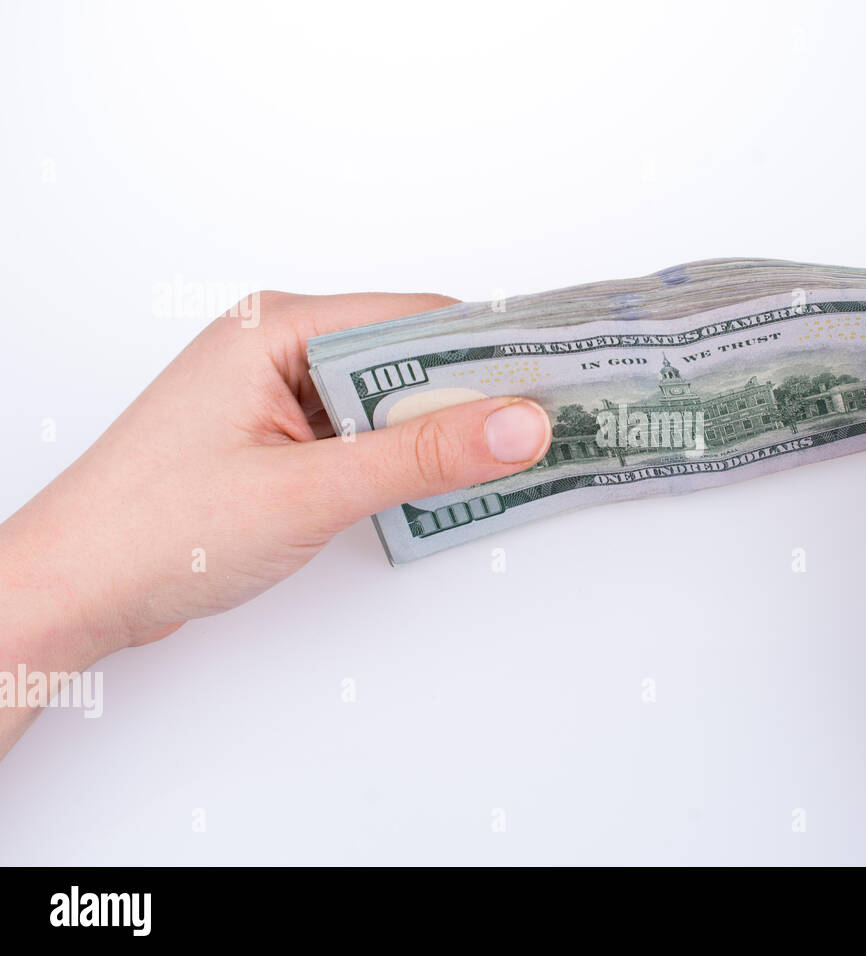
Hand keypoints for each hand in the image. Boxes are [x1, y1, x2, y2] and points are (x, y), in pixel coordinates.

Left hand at [0, 292, 551, 753]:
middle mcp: (276, 348)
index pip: (412, 319)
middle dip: (469, 397)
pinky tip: (436, 487)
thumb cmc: (157, 530)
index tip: (552, 380)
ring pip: (386, 401)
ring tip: (502, 463)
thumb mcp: (309, 490)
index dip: (488, 350)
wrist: (72, 593)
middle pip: (404, 358)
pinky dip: (399, 460)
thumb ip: (421, 457)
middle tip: (541, 431)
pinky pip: (360, 435)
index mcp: (275, 328)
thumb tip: (517, 424)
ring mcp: (274, 396)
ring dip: (435, 435)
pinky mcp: (277, 440)